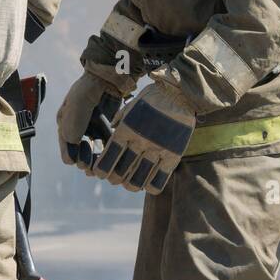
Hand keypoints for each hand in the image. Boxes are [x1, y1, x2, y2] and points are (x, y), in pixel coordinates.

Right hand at [56, 70, 125, 169]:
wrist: (107, 76)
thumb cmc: (87, 90)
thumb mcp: (76, 108)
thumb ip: (72, 130)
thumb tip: (71, 155)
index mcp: (64, 120)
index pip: (65, 142)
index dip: (70, 154)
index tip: (76, 163)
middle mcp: (77, 124)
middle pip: (79, 147)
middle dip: (84, 159)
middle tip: (90, 169)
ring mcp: (91, 124)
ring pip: (92, 146)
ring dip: (95, 157)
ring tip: (100, 168)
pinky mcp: (105, 123)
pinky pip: (105, 140)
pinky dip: (107, 148)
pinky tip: (111, 156)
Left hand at [91, 79, 196, 193]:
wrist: (179, 93)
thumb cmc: (151, 98)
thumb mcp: (130, 107)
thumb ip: (120, 121)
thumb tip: (112, 131)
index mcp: (126, 130)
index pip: (109, 157)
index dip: (102, 169)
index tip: (100, 173)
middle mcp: (140, 141)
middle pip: (121, 171)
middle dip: (115, 179)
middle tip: (115, 179)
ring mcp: (157, 148)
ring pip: (139, 179)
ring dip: (131, 185)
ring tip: (130, 185)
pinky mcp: (173, 153)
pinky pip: (160, 178)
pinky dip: (152, 186)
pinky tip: (148, 186)